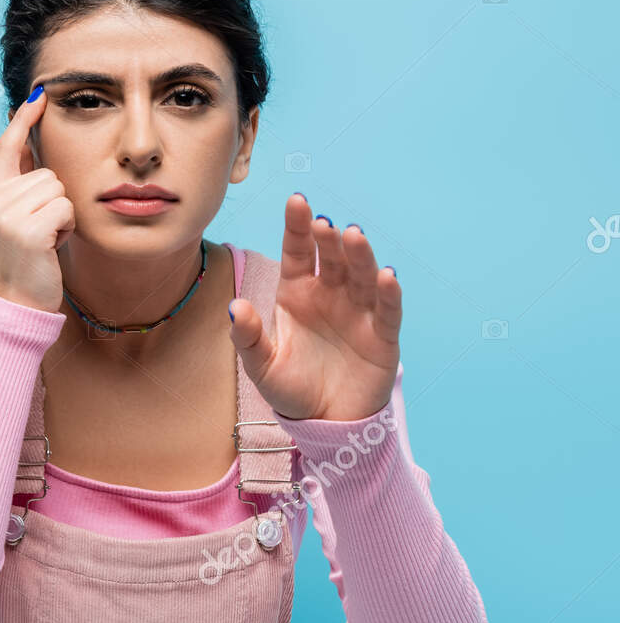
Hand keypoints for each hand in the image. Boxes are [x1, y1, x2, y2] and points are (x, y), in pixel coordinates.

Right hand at [0, 88, 75, 312]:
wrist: (14, 303)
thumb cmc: (22, 261)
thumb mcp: (13, 218)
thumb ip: (19, 183)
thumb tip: (29, 143)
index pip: (5, 146)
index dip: (23, 119)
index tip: (38, 96)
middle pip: (46, 172)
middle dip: (53, 200)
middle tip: (40, 230)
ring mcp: (7, 215)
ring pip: (58, 189)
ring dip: (61, 215)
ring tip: (45, 238)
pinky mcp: (28, 230)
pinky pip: (65, 208)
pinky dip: (67, 228)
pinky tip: (51, 246)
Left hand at [227, 194, 400, 421]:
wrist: (324, 422)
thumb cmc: (290, 388)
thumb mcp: (260, 366)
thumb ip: (248, 337)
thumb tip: (234, 306)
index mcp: (298, 292)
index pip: (298, 252)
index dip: (298, 227)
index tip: (296, 200)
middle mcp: (330, 294)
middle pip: (332, 258)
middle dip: (329, 238)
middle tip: (325, 223)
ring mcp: (358, 311)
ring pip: (362, 275)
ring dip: (360, 255)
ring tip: (353, 235)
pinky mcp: (382, 335)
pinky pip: (386, 309)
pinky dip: (388, 292)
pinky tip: (386, 276)